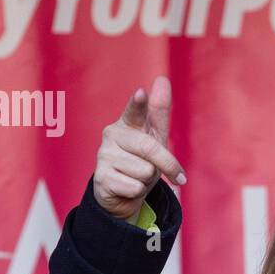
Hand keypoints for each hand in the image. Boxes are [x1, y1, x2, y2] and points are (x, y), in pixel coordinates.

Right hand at [92, 75, 185, 220]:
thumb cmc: (142, 161)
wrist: (124, 194)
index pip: (134, 111)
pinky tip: (127, 188)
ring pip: (145, 171)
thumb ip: (158, 111)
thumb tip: (162, 79)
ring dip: (147, 179)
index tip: (141, 93)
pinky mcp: (101, 178)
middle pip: (150, 149)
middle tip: (173, 175)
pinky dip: (137, 192)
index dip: (138, 104)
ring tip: (137, 177)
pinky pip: (135, 187)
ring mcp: (103, 156)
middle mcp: (112, 135)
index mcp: (127, 123)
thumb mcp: (155, 137)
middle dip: (167, 165)